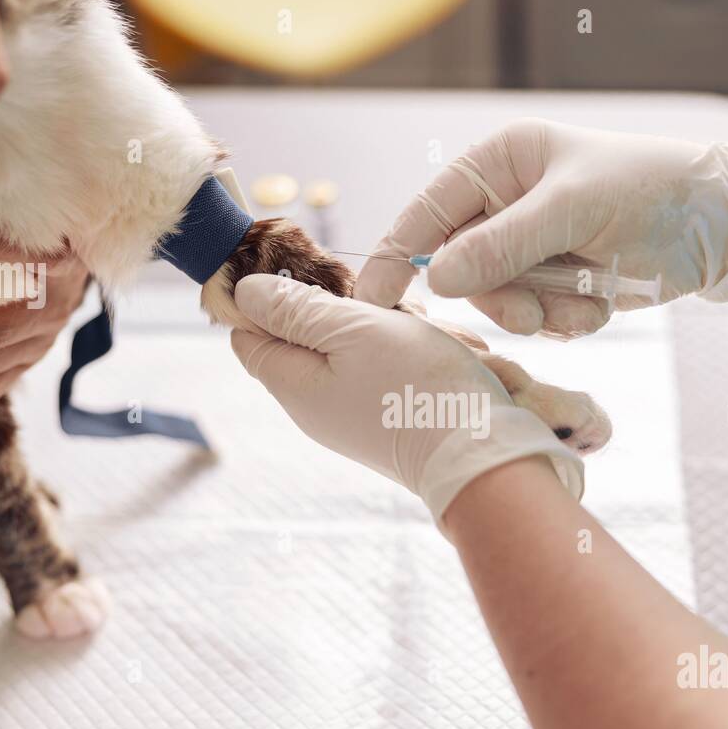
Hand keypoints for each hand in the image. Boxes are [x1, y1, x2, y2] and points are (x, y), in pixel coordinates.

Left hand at [229, 274, 582, 523]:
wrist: (483, 456)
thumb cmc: (419, 389)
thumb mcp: (354, 329)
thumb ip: (297, 310)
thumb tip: (244, 294)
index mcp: (294, 385)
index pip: (247, 335)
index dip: (263, 298)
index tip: (308, 272)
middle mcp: (315, 407)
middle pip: (304, 338)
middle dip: (338, 308)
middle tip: (380, 303)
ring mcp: (351, 417)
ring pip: (351, 351)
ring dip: (383, 328)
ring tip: (420, 330)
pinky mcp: (386, 422)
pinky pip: (383, 372)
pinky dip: (407, 352)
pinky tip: (437, 352)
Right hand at [354, 118, 727, 337]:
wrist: (717, 227)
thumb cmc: (649, 190)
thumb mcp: (572, 208)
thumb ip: (504, 244)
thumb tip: (439, 279)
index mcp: (498, 165)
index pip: (428, 212)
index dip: (396, 256)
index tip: (374, 300)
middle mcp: (506, 207)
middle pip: (460, 270)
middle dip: (497, 296)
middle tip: (530, 310)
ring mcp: (531, 250)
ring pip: (497, 303)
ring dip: (536, 313)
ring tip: (580, 301)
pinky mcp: (556, 287)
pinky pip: (536, 321)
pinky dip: (566, 321)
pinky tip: (601, 300)